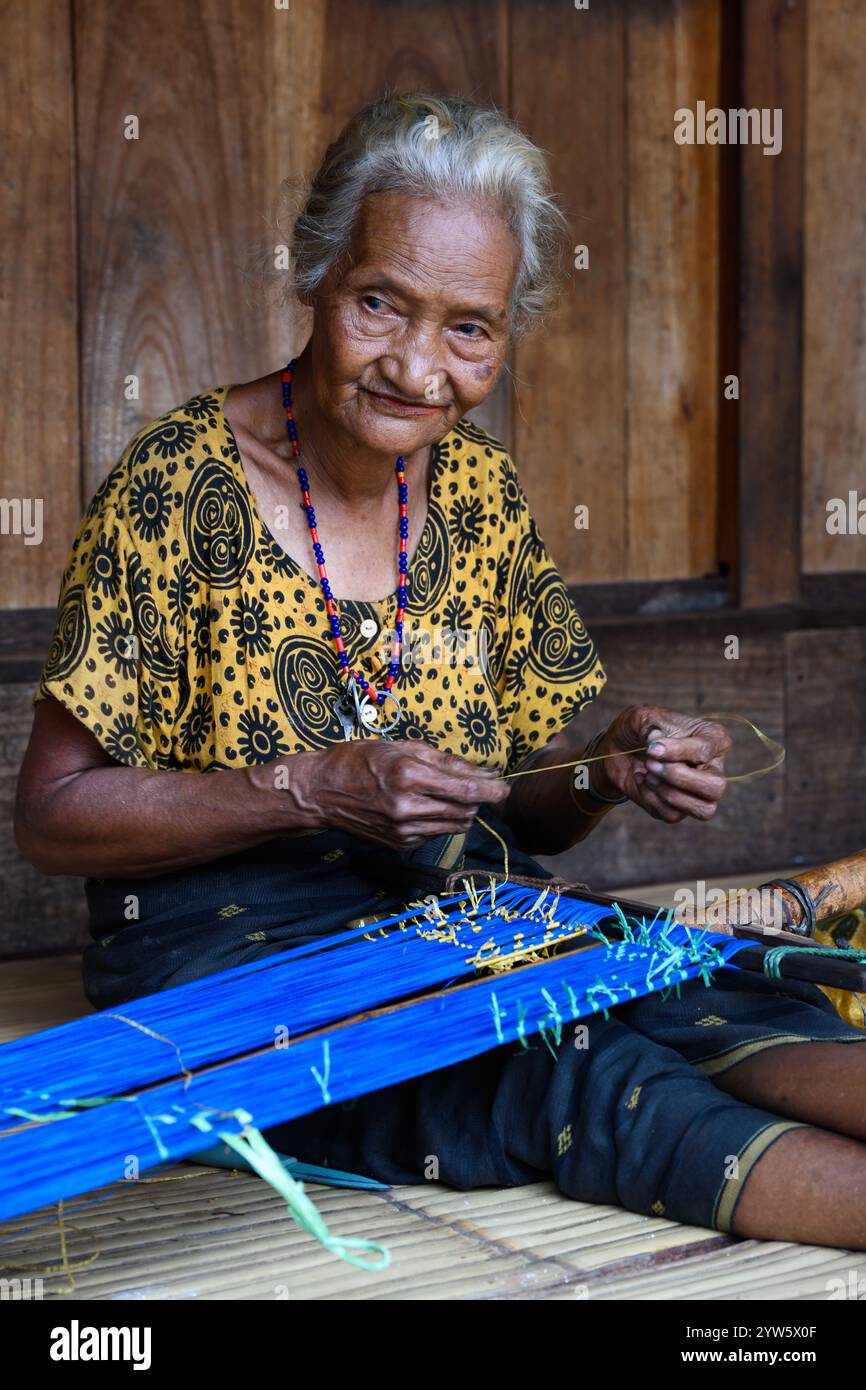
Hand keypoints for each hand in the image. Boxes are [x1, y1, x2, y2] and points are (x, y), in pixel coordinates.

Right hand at [295, 740, 510, 849]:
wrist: (322, 791)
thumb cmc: (360, 760)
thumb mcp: (402, 746)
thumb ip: (445, 760)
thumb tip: (483, 771)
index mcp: (408, 776)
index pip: (466, 790)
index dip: (492, 790)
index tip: (504, 788)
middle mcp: (407, 807)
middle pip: (465, 810)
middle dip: (477, 799)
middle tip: (475, 786)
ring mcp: (403, 830)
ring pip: (455, 826)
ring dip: (462, 811)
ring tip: (448, 795)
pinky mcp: (399, 844)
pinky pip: (436, 834)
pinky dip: (441, 821)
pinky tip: (425, 807)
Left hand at [592, 706, 730, 823]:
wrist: (617, 748)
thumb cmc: (637, 729)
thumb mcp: (641, 717)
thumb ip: (650, 726)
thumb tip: (657, 747)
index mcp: (713, 738)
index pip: (705, 750)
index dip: (677, 751)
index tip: (651, 748)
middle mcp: (712, 767)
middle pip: (715, 787)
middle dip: (679, 777)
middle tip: (651, 764)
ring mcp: (698, 791)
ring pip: (703, 809)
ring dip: (668, 793)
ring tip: (647, 774)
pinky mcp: (679, 808)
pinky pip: (673, 815)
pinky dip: (652, 799)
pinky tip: (641, 780)